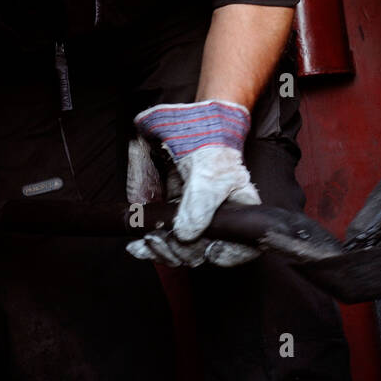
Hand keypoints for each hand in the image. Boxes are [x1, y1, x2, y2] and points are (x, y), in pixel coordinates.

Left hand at [125, 101, 261, 267]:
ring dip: (162, 252)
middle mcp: (218, 220)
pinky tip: (136, 246)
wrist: (185, 126)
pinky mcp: (172, 218)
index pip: (244, 246)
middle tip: (166, 238)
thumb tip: (186, 234)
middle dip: (184, 252)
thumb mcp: (208, 173)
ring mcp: (193, 221)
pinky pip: (162, 242)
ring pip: (181, 253)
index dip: (229, 255)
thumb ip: (200, 204)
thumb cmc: (209, 145)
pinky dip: (147, 248)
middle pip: (205, 253)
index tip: (211, 250)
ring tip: (149, 240)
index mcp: (239, 210)